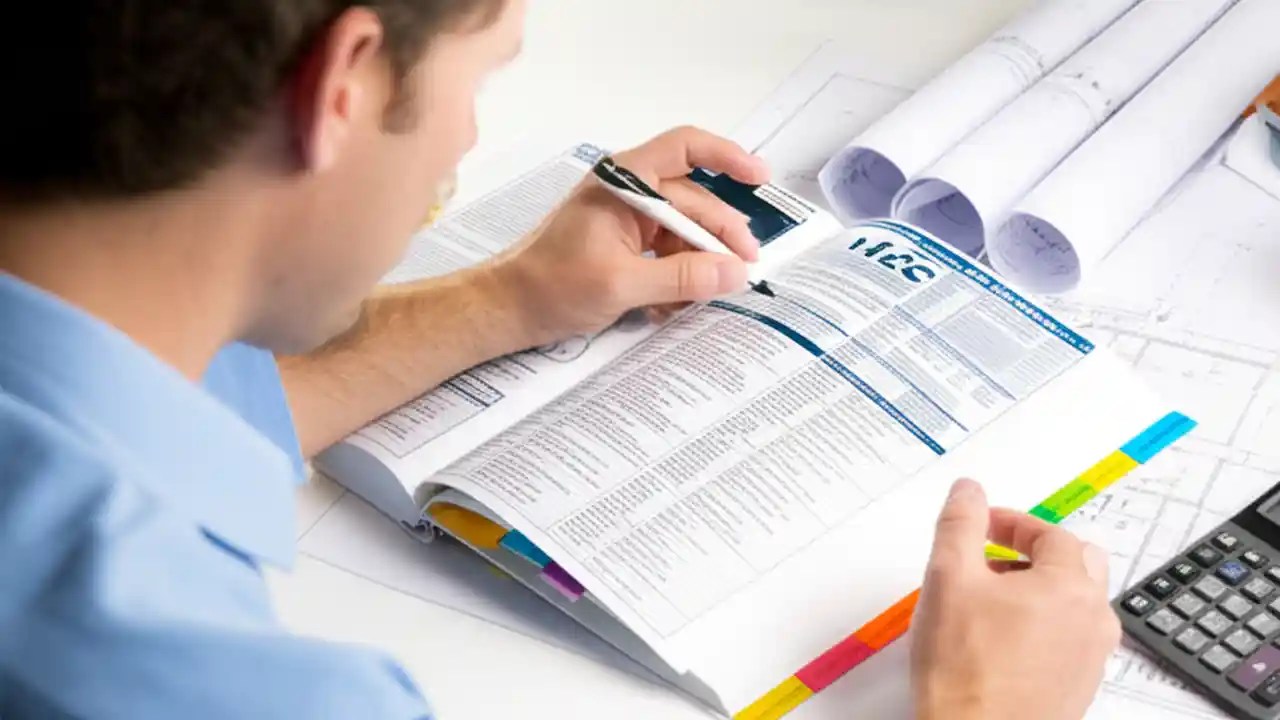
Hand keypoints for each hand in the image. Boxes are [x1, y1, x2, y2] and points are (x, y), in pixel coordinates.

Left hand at [495, 126, 769, 346]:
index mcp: (623, 183)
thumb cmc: (551, 286)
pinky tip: (674, 306)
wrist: (507, 309)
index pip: (685, 149)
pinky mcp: (623, 246)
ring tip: (703, 296)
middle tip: (742, 269)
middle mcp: (628, 192)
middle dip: (720, 235)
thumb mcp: (623, 284)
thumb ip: (683, 277)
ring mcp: (626, 219)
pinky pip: (665, 253)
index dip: (728, 156)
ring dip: (697, 264)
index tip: (761, 179)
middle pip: (693, 201)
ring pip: (682, 232)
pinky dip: (676, 276)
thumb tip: (734, 273)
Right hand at [911, 479, 1119, 719]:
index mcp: (1071, 586)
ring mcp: (1091, 658)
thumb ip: (959, 525)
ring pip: (1074, 604)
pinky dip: (1041, 625)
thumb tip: (969, 490)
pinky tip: (998, 640)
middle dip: (1032, 553)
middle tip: (988, 560)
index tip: (979, 528)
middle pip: (1076, 564)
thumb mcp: (948, 578)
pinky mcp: (1078, 687)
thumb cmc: (965, 670)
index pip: (1050, 533)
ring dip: (1037, 589)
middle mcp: (1094, 620)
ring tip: (988, 602)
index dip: (1010, 523)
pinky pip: (1068, 639)